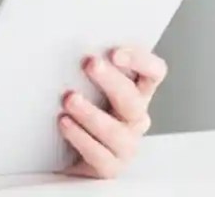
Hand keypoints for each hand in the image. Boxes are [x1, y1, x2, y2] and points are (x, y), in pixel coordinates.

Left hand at [59, 46, 166, 179]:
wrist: (60, 153)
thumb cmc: (75, 109)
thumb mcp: (83, 83)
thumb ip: (86, 67)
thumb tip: (68, 48)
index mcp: (136, 91)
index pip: (154, 72)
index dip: (140, 61)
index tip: (115, 52)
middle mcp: (135, 117)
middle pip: (133, 99)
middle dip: (111, 81)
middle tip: (89, 64)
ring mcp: (125, 144)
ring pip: (116, 131)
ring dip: (91, 113)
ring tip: (70, 99)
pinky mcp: (109, 167)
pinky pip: (99, 154)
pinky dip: (80, 137)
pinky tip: (65, 123)